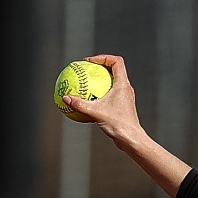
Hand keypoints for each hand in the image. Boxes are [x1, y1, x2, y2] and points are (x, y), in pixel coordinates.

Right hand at [63, 54, 190, 197]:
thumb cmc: (118, 125)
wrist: (131, 140)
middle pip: (114, 70)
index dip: (103, 57)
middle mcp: (126, 88)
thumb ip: (80, 104)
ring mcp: (125, 97)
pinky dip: (99, 95)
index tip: (89, 62)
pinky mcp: (122, 106)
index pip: (116, 61)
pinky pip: (109, 96)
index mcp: (123, 84)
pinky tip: (87, 102)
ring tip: (85, 84)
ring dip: (99, 81)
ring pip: (112, 83)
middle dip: (99, 67)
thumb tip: (65, 98)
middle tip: (85, 70)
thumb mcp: (96, 113)